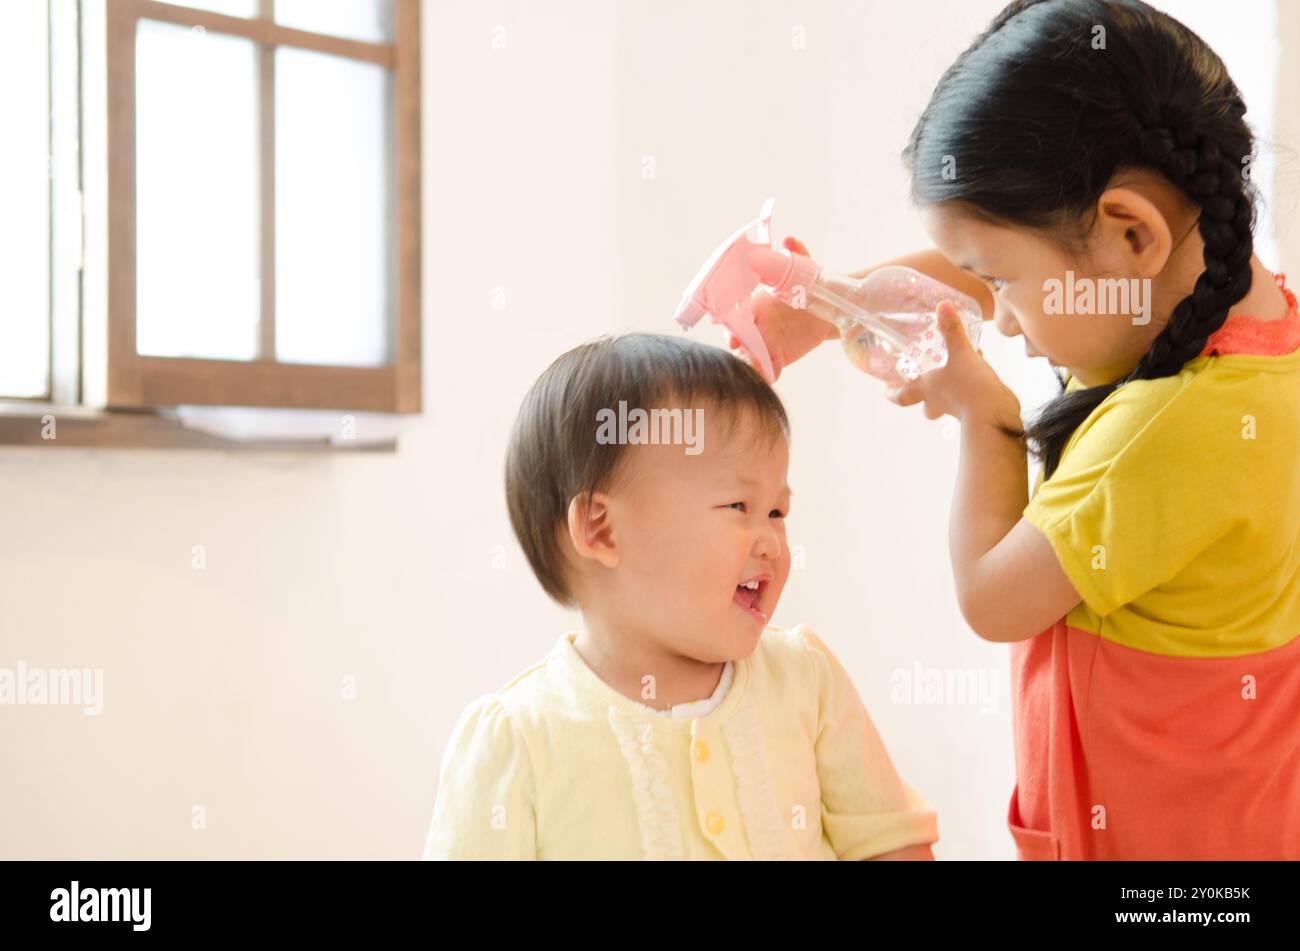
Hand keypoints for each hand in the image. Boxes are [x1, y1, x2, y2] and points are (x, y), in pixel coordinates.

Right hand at [727, 236, 836, 380]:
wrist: (829, 308)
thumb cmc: (809, 285)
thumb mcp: (804, 268)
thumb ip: (797, 253)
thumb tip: (789, 239)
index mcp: (755, 304)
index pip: (736, 313)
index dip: (731, 320)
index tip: (731, 326)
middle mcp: (755, 324)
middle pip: (737, 337)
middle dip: (736, 343)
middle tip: (740, 346)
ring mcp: (765, 342)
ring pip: (749, 355)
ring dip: (749, 361)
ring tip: (756, 366)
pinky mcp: (777, 357)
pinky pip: (767, 368)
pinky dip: (767, 373)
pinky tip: (771, 375)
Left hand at [885, 300, 1020, 428]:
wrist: (995, 413)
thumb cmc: (969, 386)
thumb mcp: (960, 352)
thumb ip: (952, 330)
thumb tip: (943, 306)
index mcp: (927, 390)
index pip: (901, 396)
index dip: (892, 393)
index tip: (885, 389)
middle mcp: (939, 401)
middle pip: (925, 405)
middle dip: (923, 396)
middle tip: (923, 380)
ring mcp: (957, 406)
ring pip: (948, 399)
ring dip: (949, 385)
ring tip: (954, 364)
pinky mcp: (976, 407)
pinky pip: (968, 393)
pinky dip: (970, 381)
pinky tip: (979, 364)